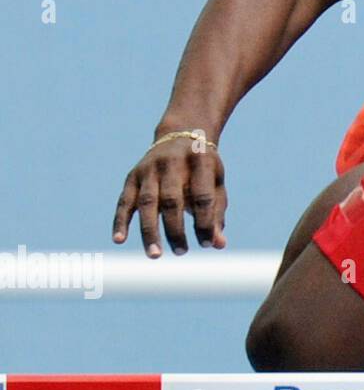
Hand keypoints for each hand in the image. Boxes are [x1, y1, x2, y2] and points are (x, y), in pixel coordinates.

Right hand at [113, 131, 227, 256]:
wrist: (181, 135)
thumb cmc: (203, 168)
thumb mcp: (216, 184)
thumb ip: (217, 213)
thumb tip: (218, 245)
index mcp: (200, 161)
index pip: (202, 195)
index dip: (205, 221)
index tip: (206, 244)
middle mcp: (172, 163)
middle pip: (172, 199)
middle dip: (175, 229)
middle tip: (181, 252)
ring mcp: (149, 169)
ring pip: (147, 202)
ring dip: (149, 230)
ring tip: (155, 255)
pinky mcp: (132, 176)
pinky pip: (124, 201)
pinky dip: (121, 221)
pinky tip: (120, 240)